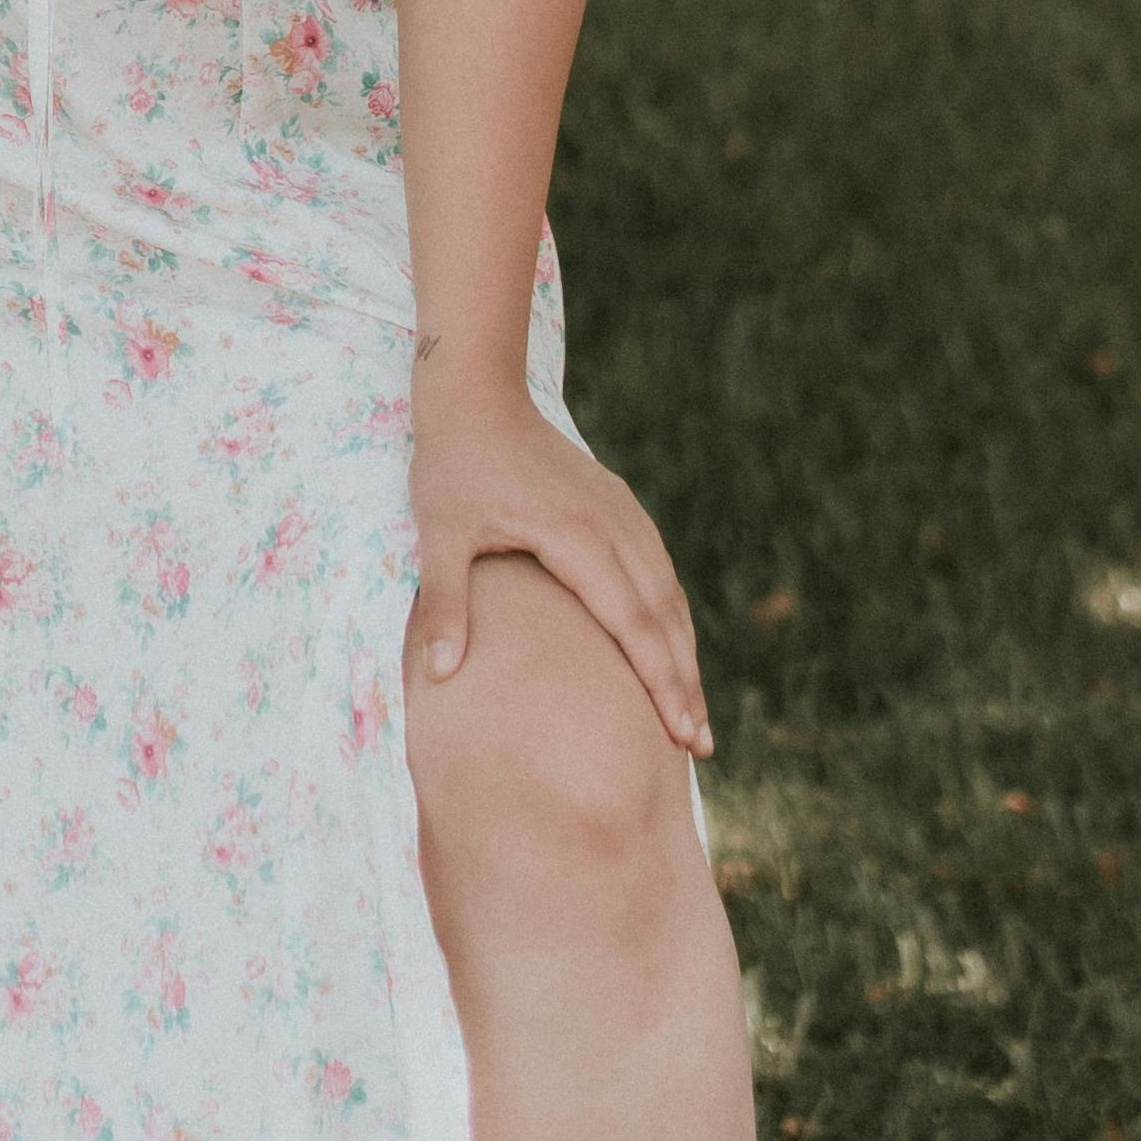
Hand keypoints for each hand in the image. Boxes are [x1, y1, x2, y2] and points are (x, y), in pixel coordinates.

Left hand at [410, 393, 710, 759]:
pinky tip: (672, 644)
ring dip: (684, 652)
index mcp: (578, 539)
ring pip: (668, 593)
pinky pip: (657, 568)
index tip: (681, 733)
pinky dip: (671, 614)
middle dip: (684, 683)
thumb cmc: (453, 466)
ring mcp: (622, 514)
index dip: (661, 683)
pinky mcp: (618, 506)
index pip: (633, 626)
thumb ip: (446, 603)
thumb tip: (440, 674)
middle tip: (701, 747)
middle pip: (663, 618)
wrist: (477, 393)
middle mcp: (614, 528)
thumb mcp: (439, 534)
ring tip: (693, 710)